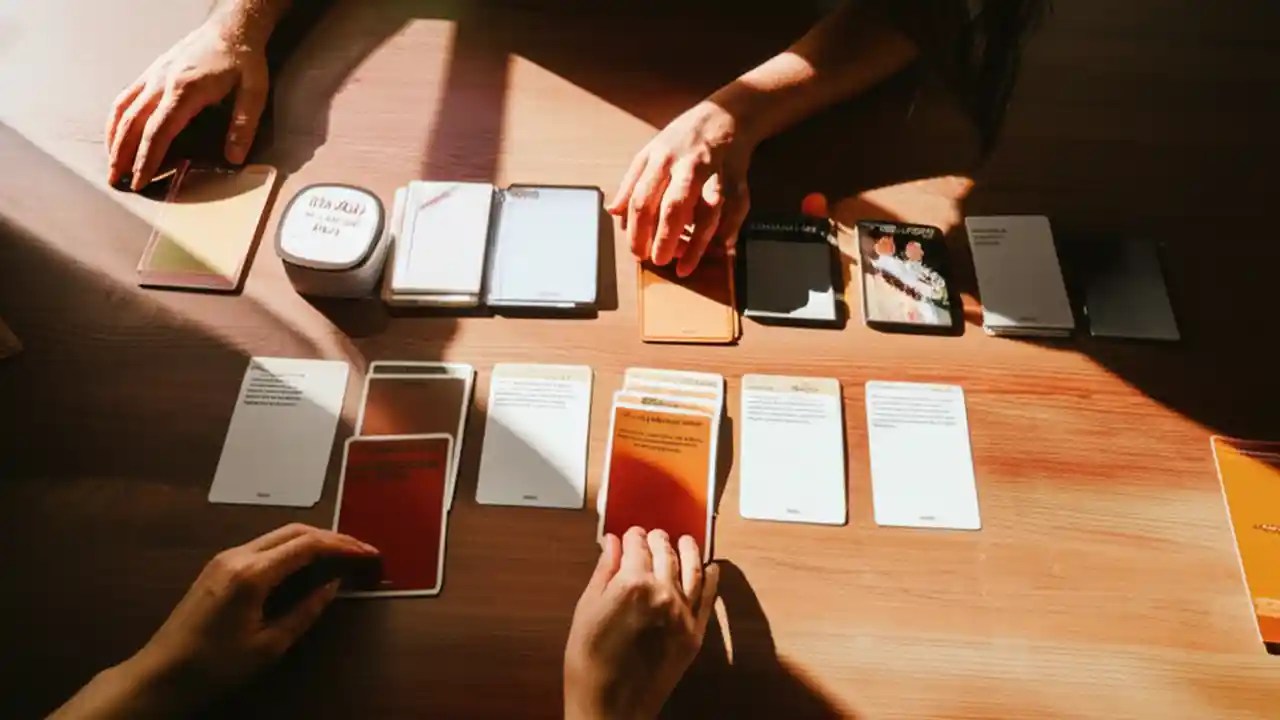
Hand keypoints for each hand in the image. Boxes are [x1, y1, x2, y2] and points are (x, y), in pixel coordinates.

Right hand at [105, 20, 268, 189]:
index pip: (159, 131)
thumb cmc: (243, 59)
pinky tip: (115, 136)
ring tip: (112, 165)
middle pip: (133, 123)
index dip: (147, 158)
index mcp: (185, 90)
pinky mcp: (151, 73)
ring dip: (113, 140)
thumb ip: (243, 125)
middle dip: (122, 155)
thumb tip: (234, 157)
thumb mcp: (254, 92)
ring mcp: (153, 76)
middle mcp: (162, 83)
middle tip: (118, 182)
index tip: (141, 180)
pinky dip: (115, 120)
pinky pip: (125, 98)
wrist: (231, 28)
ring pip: (123, 110)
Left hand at [129, 524, 377, 701]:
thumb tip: (332, 586)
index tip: (368, 554)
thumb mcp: (269, 646)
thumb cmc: (215, 666)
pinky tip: (308, 564)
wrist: (160, 675)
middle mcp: (238, 555)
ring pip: (279, 535)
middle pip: (294, 531)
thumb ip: (305, 612)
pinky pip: (265, 546)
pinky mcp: (219, 567)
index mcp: (251, 574)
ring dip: (313, 541)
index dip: (343, 545)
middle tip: (361, 551)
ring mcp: (225, 558)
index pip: (307, 544)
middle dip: (332, 537)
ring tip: (341, 556)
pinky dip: (293, 549)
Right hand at [564, 527, 719, 719]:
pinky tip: (710, 568)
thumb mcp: (586, 610)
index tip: (630, 535)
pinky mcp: (695, 635)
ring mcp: (683, 614)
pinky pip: (708, 598)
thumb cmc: (589, 662)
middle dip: (658, 540)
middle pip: (665, 554)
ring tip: (685, 541)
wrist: (610, 708)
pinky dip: (711, 579)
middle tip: (653, 535)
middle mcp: (663, 594)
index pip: (636, 547)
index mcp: (632, 584)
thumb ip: (604, 572)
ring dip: (689, 551)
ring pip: (693, 569)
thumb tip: (612, 544)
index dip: (632, 537)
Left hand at [607, 101, 754, 276]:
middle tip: (658, 261)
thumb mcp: (650, 153)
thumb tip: (613, 213)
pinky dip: (727, 232)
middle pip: (674, 206)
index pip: (643, 199)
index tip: (637, 252)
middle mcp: (687, 165)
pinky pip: (733, 212)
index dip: (638, 230)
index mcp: (660, 158)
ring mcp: (715, 173)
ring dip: (696, 243)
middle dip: (664, 239)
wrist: (726, 117)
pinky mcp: (738, 180)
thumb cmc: (683, 140)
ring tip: (684, 267)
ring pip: (707, 212)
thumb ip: (631, 183)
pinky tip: (717, 250)